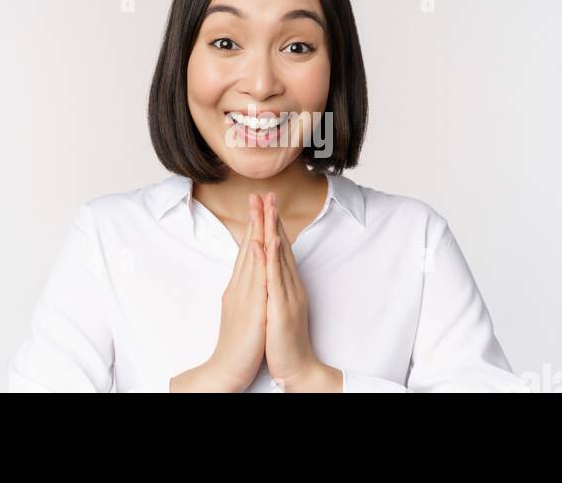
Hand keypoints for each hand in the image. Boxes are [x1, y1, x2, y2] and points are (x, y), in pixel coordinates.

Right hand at [171, 194, 267, 392]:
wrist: (226, 370)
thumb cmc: (237, 344)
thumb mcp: (243, 311)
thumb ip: (246, 292)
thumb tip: (250, 277)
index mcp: (241, 288)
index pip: (248, 252)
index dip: (254, 228)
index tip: (259, 206)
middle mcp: (241, 287)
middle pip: (249, 248)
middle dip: (255, 220)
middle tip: (259, 194)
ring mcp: (245, 297)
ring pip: (253, 258)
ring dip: (258, 231)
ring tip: (262, 208)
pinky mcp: (252, 309)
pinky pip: (257, 280)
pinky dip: (259, 260)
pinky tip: (261, 243)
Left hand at [261, 192, 342, 392]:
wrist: (296, 367)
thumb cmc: (283, 340)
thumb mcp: (277, 307)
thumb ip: (275, 288)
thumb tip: (269, 272)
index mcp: (287, 285)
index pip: (278, 249)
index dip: (272, 225)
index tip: (265, 204)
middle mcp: (290, 285)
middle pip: (281, 246)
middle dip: (273, 219)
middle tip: (266, 193)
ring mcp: (287, 295)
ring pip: (279, 256)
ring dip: (272, 230)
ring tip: (267, 207)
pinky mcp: (281, 307)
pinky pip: (274, 279)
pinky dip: (270, 259)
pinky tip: (265, 242)